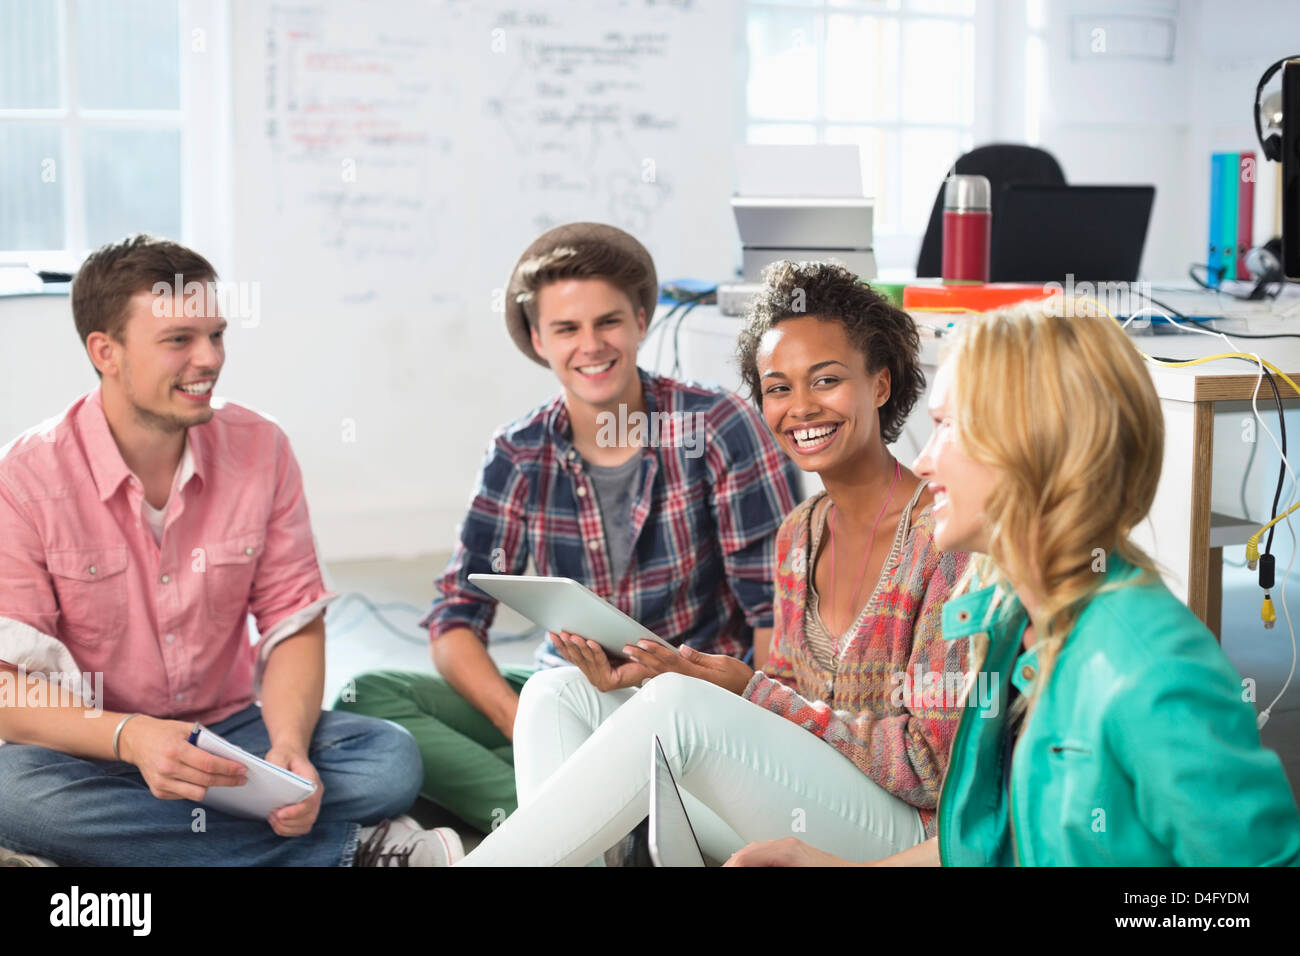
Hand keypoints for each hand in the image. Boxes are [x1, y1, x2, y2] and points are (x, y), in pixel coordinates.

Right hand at [118, 715, 246, 801]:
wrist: (136, 741)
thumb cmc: (166, 733)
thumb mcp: (188, 728)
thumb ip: (210, 740)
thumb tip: (234, 753)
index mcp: (175, 750)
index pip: (208, 764)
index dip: (228, 768)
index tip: (243, 769)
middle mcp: (167, 769)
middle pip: (205, 780)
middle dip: (228, 780)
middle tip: (242, 779)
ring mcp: (161, 783)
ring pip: (197, 793)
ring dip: (214, 786)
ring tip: (225, 780)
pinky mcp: (158, 792)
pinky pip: (185, 795)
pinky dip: (197, 788)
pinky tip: (203, 780)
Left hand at [264, 746, 322, 836]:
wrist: (292, 755)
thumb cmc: (285, 756)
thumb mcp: (278, 755)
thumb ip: (276, 765)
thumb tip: (272, 780)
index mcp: (312, 779)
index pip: (310, 800)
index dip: (296, 811)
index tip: (279, 813)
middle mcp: (316, 793)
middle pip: (309, 816)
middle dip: (289, 822)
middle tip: (272, 816)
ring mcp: (313, 803)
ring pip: (306, 824)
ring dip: (288, 828)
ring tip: (273, 819)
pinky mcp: (306, 811)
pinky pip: (302, 827)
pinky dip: (289, 830)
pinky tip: (277, 823)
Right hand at [551, 631, 650, 691]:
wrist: (653, 665)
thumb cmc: (632, 653)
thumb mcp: (607, 646)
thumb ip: (593, 643)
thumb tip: (576, 628)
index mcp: (592, 671)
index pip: (572, 657)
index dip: (561, 646)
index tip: (551, 633)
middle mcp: (594, 678)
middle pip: (577, 658)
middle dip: (567, 644)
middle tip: (560, 632)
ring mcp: (600, 682)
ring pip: (587, 660)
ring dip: (578, 646)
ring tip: (571, 635)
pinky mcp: (609, 682)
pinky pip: (600, 662)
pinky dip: (595, 651)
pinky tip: (590, 641)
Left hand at [623, 641, 753, 695]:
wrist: (749, 694)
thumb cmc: (738, 677)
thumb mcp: (722, 662)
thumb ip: (700, 657)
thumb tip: (681, 649)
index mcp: (697, 674)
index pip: (671, 660)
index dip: (655, 651)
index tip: (642, 643)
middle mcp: (690, 682)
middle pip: (662, 668)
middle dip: (643, 658)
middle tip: (627, 649)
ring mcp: (689, 687)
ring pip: (663, 676)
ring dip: (645, 666)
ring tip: (631, 657)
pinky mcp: (691, 689)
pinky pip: (670, 682)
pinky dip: (656, 676)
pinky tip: (644, 673)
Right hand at [725, 837, 854, 866]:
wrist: (859, 875)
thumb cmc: (832, 874)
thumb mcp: (793, 876)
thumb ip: (769, 870)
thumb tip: (748, 866)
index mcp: (785, 852)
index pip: (747, 856)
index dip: (732, 864)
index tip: (725, 870)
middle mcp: (787, 845)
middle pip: (750, 850)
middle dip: (735, 862)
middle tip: (726, 870)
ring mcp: (793, 846)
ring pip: (759, 850)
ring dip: (745, 860)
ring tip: (735, 868)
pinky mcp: (798, 852)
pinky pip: (769, 851)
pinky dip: (756, 859)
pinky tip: (755, 866)